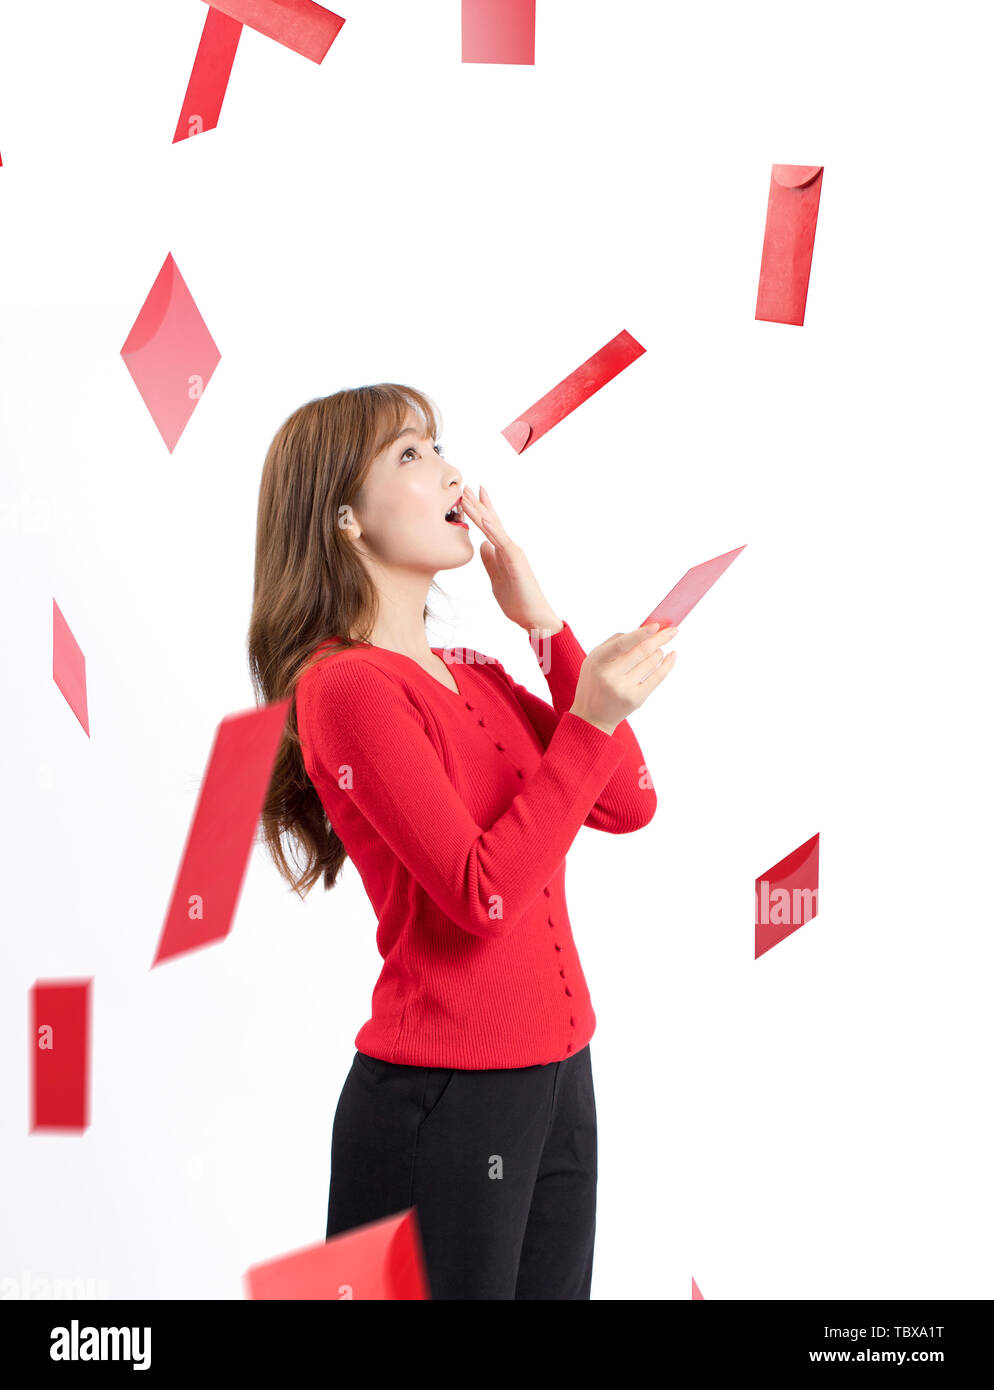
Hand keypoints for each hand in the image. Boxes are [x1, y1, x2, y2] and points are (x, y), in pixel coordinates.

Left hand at [459, 484, 561, 632]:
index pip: (489, 526)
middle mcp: (509, 548)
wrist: (534, 618)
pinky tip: (483, 518)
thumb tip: (482, 545)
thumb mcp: (496, 578)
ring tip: (469, 495)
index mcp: (503, 552)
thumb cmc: (518, 601)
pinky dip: (492, 530)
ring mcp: (513, 553)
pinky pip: (502, 543)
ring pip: (494, 528)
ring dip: (480, 511)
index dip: (479, 510)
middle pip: (491, 521)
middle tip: (465, 486)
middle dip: (478, 503)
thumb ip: (490, 561)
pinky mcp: (516, 562)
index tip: (469, 494)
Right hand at [569, 624, 678, 734]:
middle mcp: (610, 676)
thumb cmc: (594, 683)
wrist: (591, 717)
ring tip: (660, 648)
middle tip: (673, 630)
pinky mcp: (636, 699)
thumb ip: (613, 644)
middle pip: (641, 651)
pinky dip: (667, 665)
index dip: (641, 633)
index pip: (622, 644)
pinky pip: (657, 678)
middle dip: (660, 638)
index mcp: (597, 661)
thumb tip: (641, 631)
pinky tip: (671, 656)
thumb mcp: (593, 661)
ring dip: (660, 651)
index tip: (657, 625)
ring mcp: (624, 689)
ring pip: (650, 663)